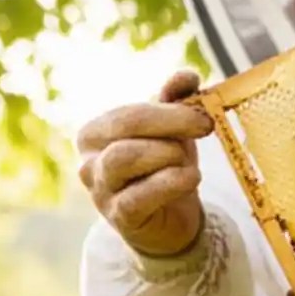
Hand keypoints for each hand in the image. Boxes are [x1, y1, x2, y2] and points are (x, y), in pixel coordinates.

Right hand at [77, 70, 212, 256]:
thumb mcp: (172, 131)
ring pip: (124, 158)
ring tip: (188, 162)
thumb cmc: (165, 167)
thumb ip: (176, 100)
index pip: (129, 113)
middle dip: (171, 124)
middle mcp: (89, 160)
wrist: (169, 220)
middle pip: (124, 129)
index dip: (169, 110)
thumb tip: (186, 75)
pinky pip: (139, 195)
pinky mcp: (119, 216)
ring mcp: (100, 190)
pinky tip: (190, 178)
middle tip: (205, 128)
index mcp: (96, 133)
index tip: (203, 115)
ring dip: (167, 154)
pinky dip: (172, 183)